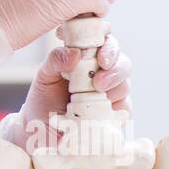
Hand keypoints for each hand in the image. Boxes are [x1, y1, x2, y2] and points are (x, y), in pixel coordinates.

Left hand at [1, 34, 131, 153]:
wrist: (42, 128)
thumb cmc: (45, 97)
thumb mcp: (44, 76)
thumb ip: (56, 60)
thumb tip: (74, 53)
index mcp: (88, 55)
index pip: (106, 39)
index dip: (108, 44)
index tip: (101, 58)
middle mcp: (103, 71)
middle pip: (122, 61)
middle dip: (115, 69)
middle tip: (98, 83)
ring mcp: (112, 91)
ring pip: (126, 84)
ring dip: (115, 89)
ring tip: (96, 98)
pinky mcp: (115, 112)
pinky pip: (126, 108)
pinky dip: (117, 110)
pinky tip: (103, 113)